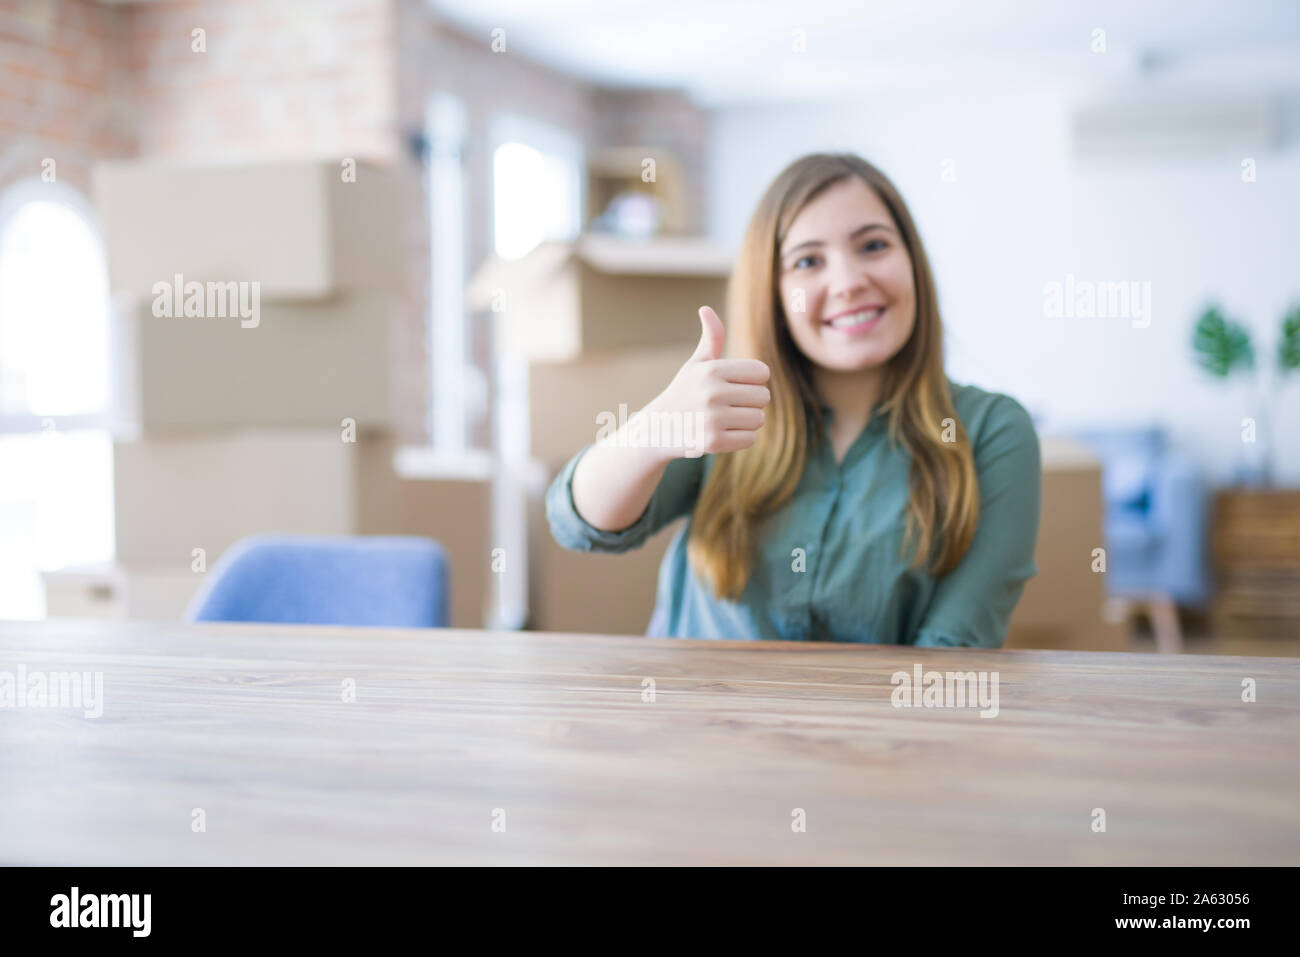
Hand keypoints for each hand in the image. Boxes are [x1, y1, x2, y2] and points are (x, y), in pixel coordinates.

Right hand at [640, 306, 770, 458]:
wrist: (658, 429)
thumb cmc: (684, 392)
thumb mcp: (696, 364)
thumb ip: (711, 337)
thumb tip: (705, 309)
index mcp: (712, 370)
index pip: (762, 373)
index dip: (753, 381)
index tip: (735, 386)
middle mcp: (712, 393)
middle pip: (764, 397)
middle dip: (751, 402)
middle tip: (728, 406)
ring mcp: (712, 419)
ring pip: (759, 419)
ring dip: (747, 421)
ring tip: (724, 419)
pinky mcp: (712, 442)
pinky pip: (750, 438)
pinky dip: (740, 438)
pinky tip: (722, 433)